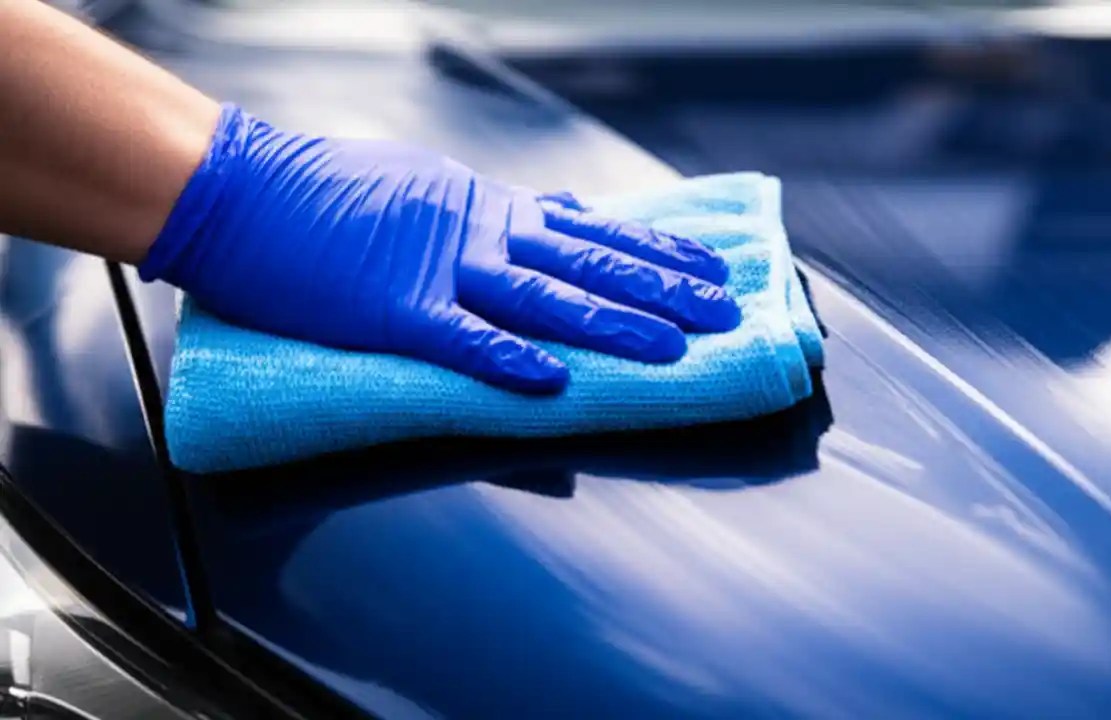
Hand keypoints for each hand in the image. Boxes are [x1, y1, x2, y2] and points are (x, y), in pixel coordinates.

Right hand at [141, 104, 739, 393]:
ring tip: (670, 346)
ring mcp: (438, 270)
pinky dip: (506, 359)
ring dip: (612, 323)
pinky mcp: (390, 311)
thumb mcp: (420, 187)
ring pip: (543, 299)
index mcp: (483, 210)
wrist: (240, 189)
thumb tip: (543, 216)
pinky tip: (554, 380)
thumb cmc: (322, 193)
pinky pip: (459, 338)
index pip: (589, 231)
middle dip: (660, 288)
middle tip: (721, 310)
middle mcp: (478, 234)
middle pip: (586, 263)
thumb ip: (483, 214)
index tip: (703, 267)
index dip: (652, 250)